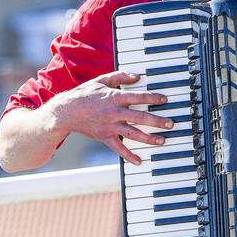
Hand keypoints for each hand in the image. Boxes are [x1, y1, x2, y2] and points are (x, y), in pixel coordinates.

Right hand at [46, 70, 171, 164]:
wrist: (65, 112)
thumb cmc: (84, 95)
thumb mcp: (101, 81)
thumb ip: (120, 76)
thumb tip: (137, 76)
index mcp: (115, 97)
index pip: (138, 97)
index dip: (153, 98)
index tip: (165, 100)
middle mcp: (114, 113)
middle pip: (140, 117)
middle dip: (157, 121)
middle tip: (171, 124)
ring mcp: (110, 126)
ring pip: (133, 133)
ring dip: (149, 138)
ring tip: (162, 141)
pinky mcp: (105, 137)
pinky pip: (118, 149)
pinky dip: (129, 156)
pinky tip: (139, 161)